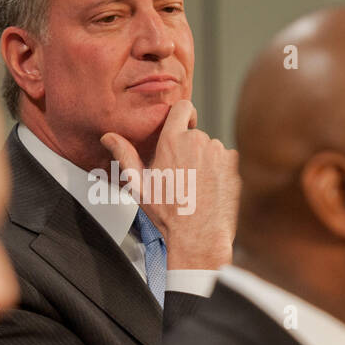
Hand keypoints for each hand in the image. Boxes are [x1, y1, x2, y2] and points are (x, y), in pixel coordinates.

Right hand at [101, 100, 238, 270]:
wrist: (198, 236)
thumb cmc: (168, 214)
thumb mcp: (140, 185)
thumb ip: (125, 156)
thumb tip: (109, 137)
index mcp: (173, 142)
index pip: (183, 108)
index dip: (183, 115)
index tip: (182, 127)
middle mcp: (198, 141)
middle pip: (196, 134)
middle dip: (190, 149)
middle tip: (182, 175)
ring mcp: (219, 152)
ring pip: (212, 149)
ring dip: (206, 161)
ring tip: (197, 186)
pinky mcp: (235, 164)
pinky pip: (227, 160)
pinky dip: (221, 171)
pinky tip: (211, 189)